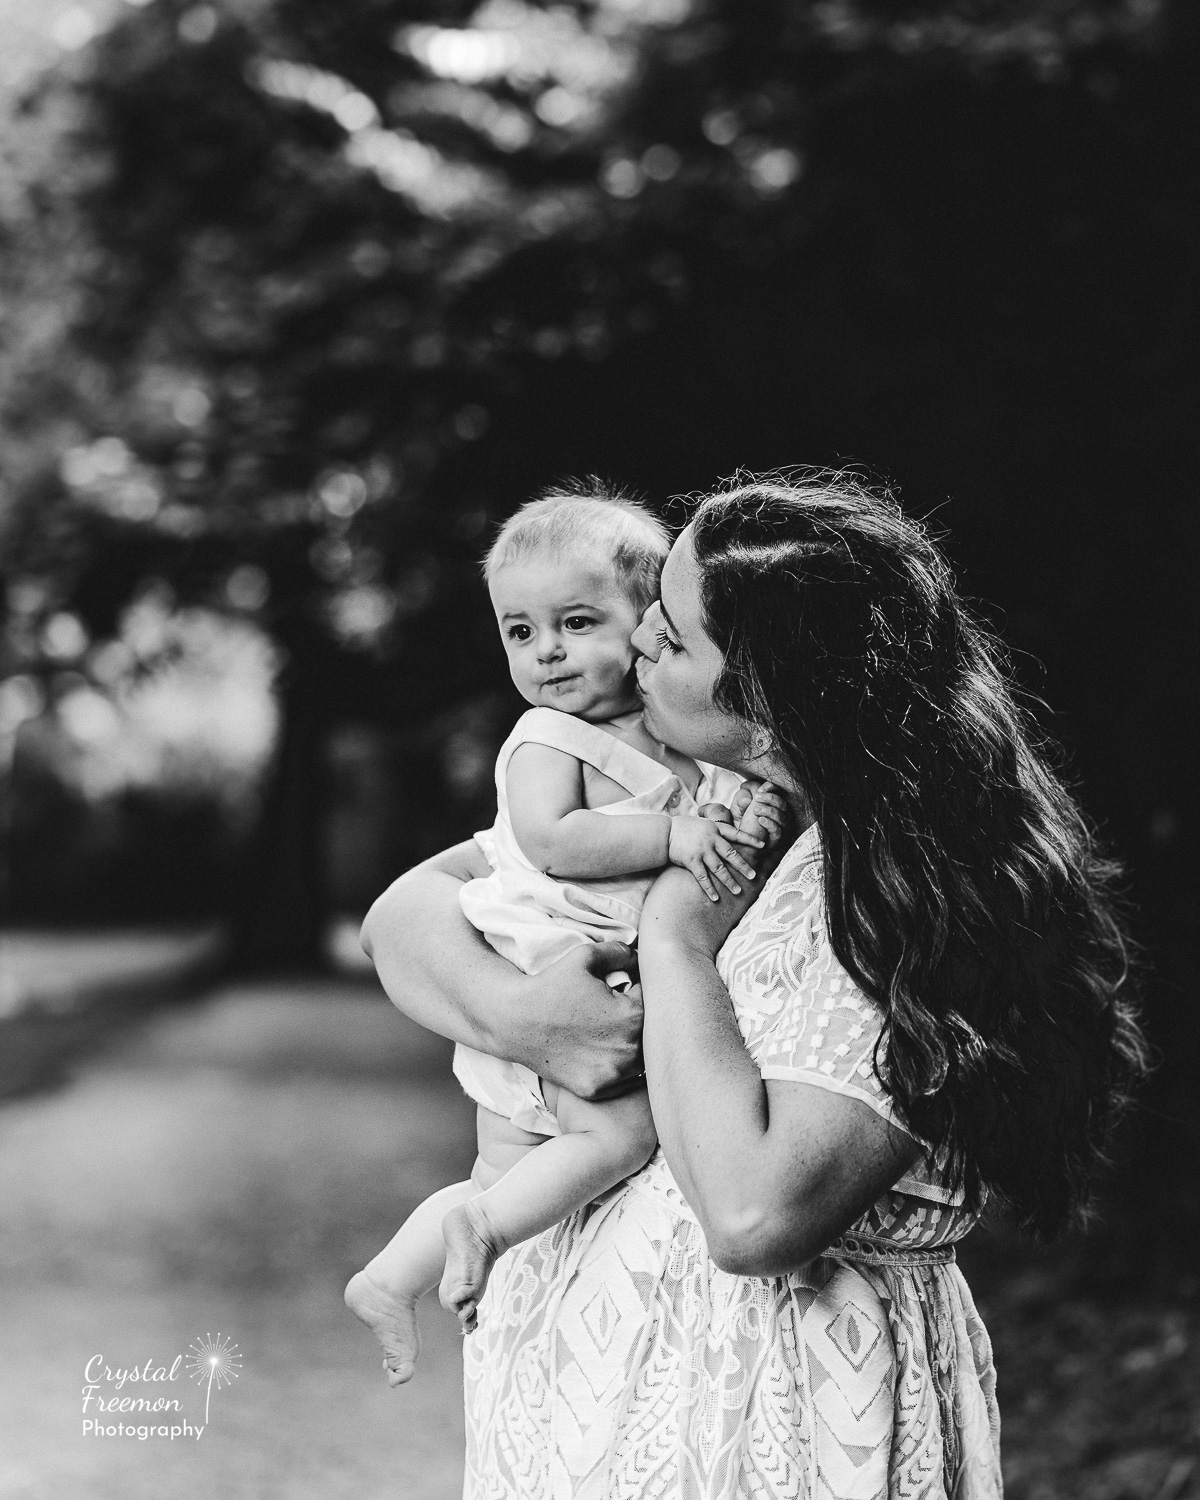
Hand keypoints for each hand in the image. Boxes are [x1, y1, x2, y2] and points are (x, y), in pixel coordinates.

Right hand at [523, 940, 645, 1101]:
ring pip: (639, 1058)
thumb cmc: (551, 986)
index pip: (653, 1000)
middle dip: (636, 1018)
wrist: (515, 1021)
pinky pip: (620, 1080)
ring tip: (603, 1031)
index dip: (638, 990)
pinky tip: (595, 1051)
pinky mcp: (597, 1090)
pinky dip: (614, 1067)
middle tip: (609, 1010)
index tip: (620, 989)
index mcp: (633, 1015)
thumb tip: (640, 955)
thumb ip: (620, 951)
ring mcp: (613, 1074)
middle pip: (650, 1032)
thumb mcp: (585, 957)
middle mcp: (630, 1050)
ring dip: (629, 1045)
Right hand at [667, 814, 763, 901]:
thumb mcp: (702, 824)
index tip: (763, 845)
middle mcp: (711, 839)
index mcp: (715, 829)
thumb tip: (728, 837)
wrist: (665, 833)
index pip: (736, 833)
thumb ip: (715, 831)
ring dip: (728, 881)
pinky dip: (709, 888)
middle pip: (731, 854)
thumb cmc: (683, 828)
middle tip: (754, 876)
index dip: (750, 839)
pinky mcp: (691, 861)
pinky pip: (702, 877)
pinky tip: (716, 898)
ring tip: (737, 891)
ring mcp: (701, 850)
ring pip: (719, 868)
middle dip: (743, 866)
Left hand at [734, 781, 787, 846]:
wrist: (738, 842)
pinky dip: (770, 824)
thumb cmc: (739, 821)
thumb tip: (747, 788)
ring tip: (755, 810)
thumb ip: (742, 795)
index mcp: (772, 804)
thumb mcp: (738, 805)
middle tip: (757, 797)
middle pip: (782, 803)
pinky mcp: (776, 839)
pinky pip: (778, 831)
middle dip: (770, 798)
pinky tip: (760, 820)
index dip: (772, 789)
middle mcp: (778, 815)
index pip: (778, 793)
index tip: (760, 789)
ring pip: (781, 816)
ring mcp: (779, 827)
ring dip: (769, 811)